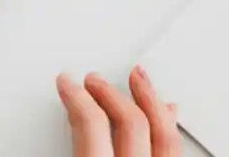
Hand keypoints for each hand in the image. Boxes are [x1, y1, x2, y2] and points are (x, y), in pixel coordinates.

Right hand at [57, 66, 180, 156]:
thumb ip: (68, 151)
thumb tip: (51, 140)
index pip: (92, 126)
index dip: (77, 98)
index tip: (67, 83)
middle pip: (132, 123)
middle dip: (111, 94)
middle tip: (95, 79)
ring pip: (165, 133)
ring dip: (151, 101)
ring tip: (139, 79)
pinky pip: (177, 150)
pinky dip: (170, 127)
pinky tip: (168, 115)